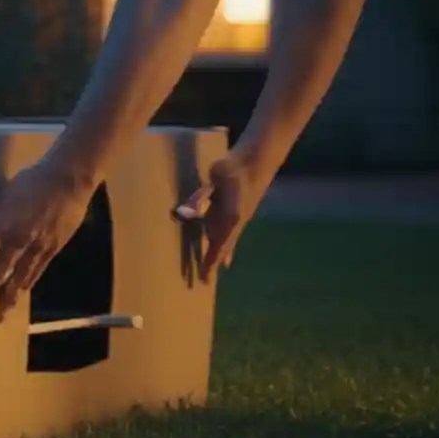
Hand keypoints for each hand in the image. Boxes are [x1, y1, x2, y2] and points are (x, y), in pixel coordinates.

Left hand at [0, 160, 94, 325]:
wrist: (69, 180)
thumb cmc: (33, 180)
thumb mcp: (4, 195)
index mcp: (0, 229)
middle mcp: (16, 244)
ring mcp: (36, 248)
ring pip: (17, 280)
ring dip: (6, 300)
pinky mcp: (52, 249)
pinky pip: (36, 271)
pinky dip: (26, 285)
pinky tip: (20, 295)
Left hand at [173, 152, 269, 279]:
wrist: (257, 157)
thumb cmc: (233, 169)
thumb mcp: (213, 182)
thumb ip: (198, 198)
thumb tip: (181, 213)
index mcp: (229, 219)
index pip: (217, 247)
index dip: (209, 263)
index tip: (204, 279)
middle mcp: (235, 222)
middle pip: (223, 247)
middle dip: (214, 262)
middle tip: (207, 280)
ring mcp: (240, 215)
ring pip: (228, 238)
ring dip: (222, 251)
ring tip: (221, 264)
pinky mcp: (242, 207)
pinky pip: (232, 229)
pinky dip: (227, 239)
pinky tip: (229, 238)